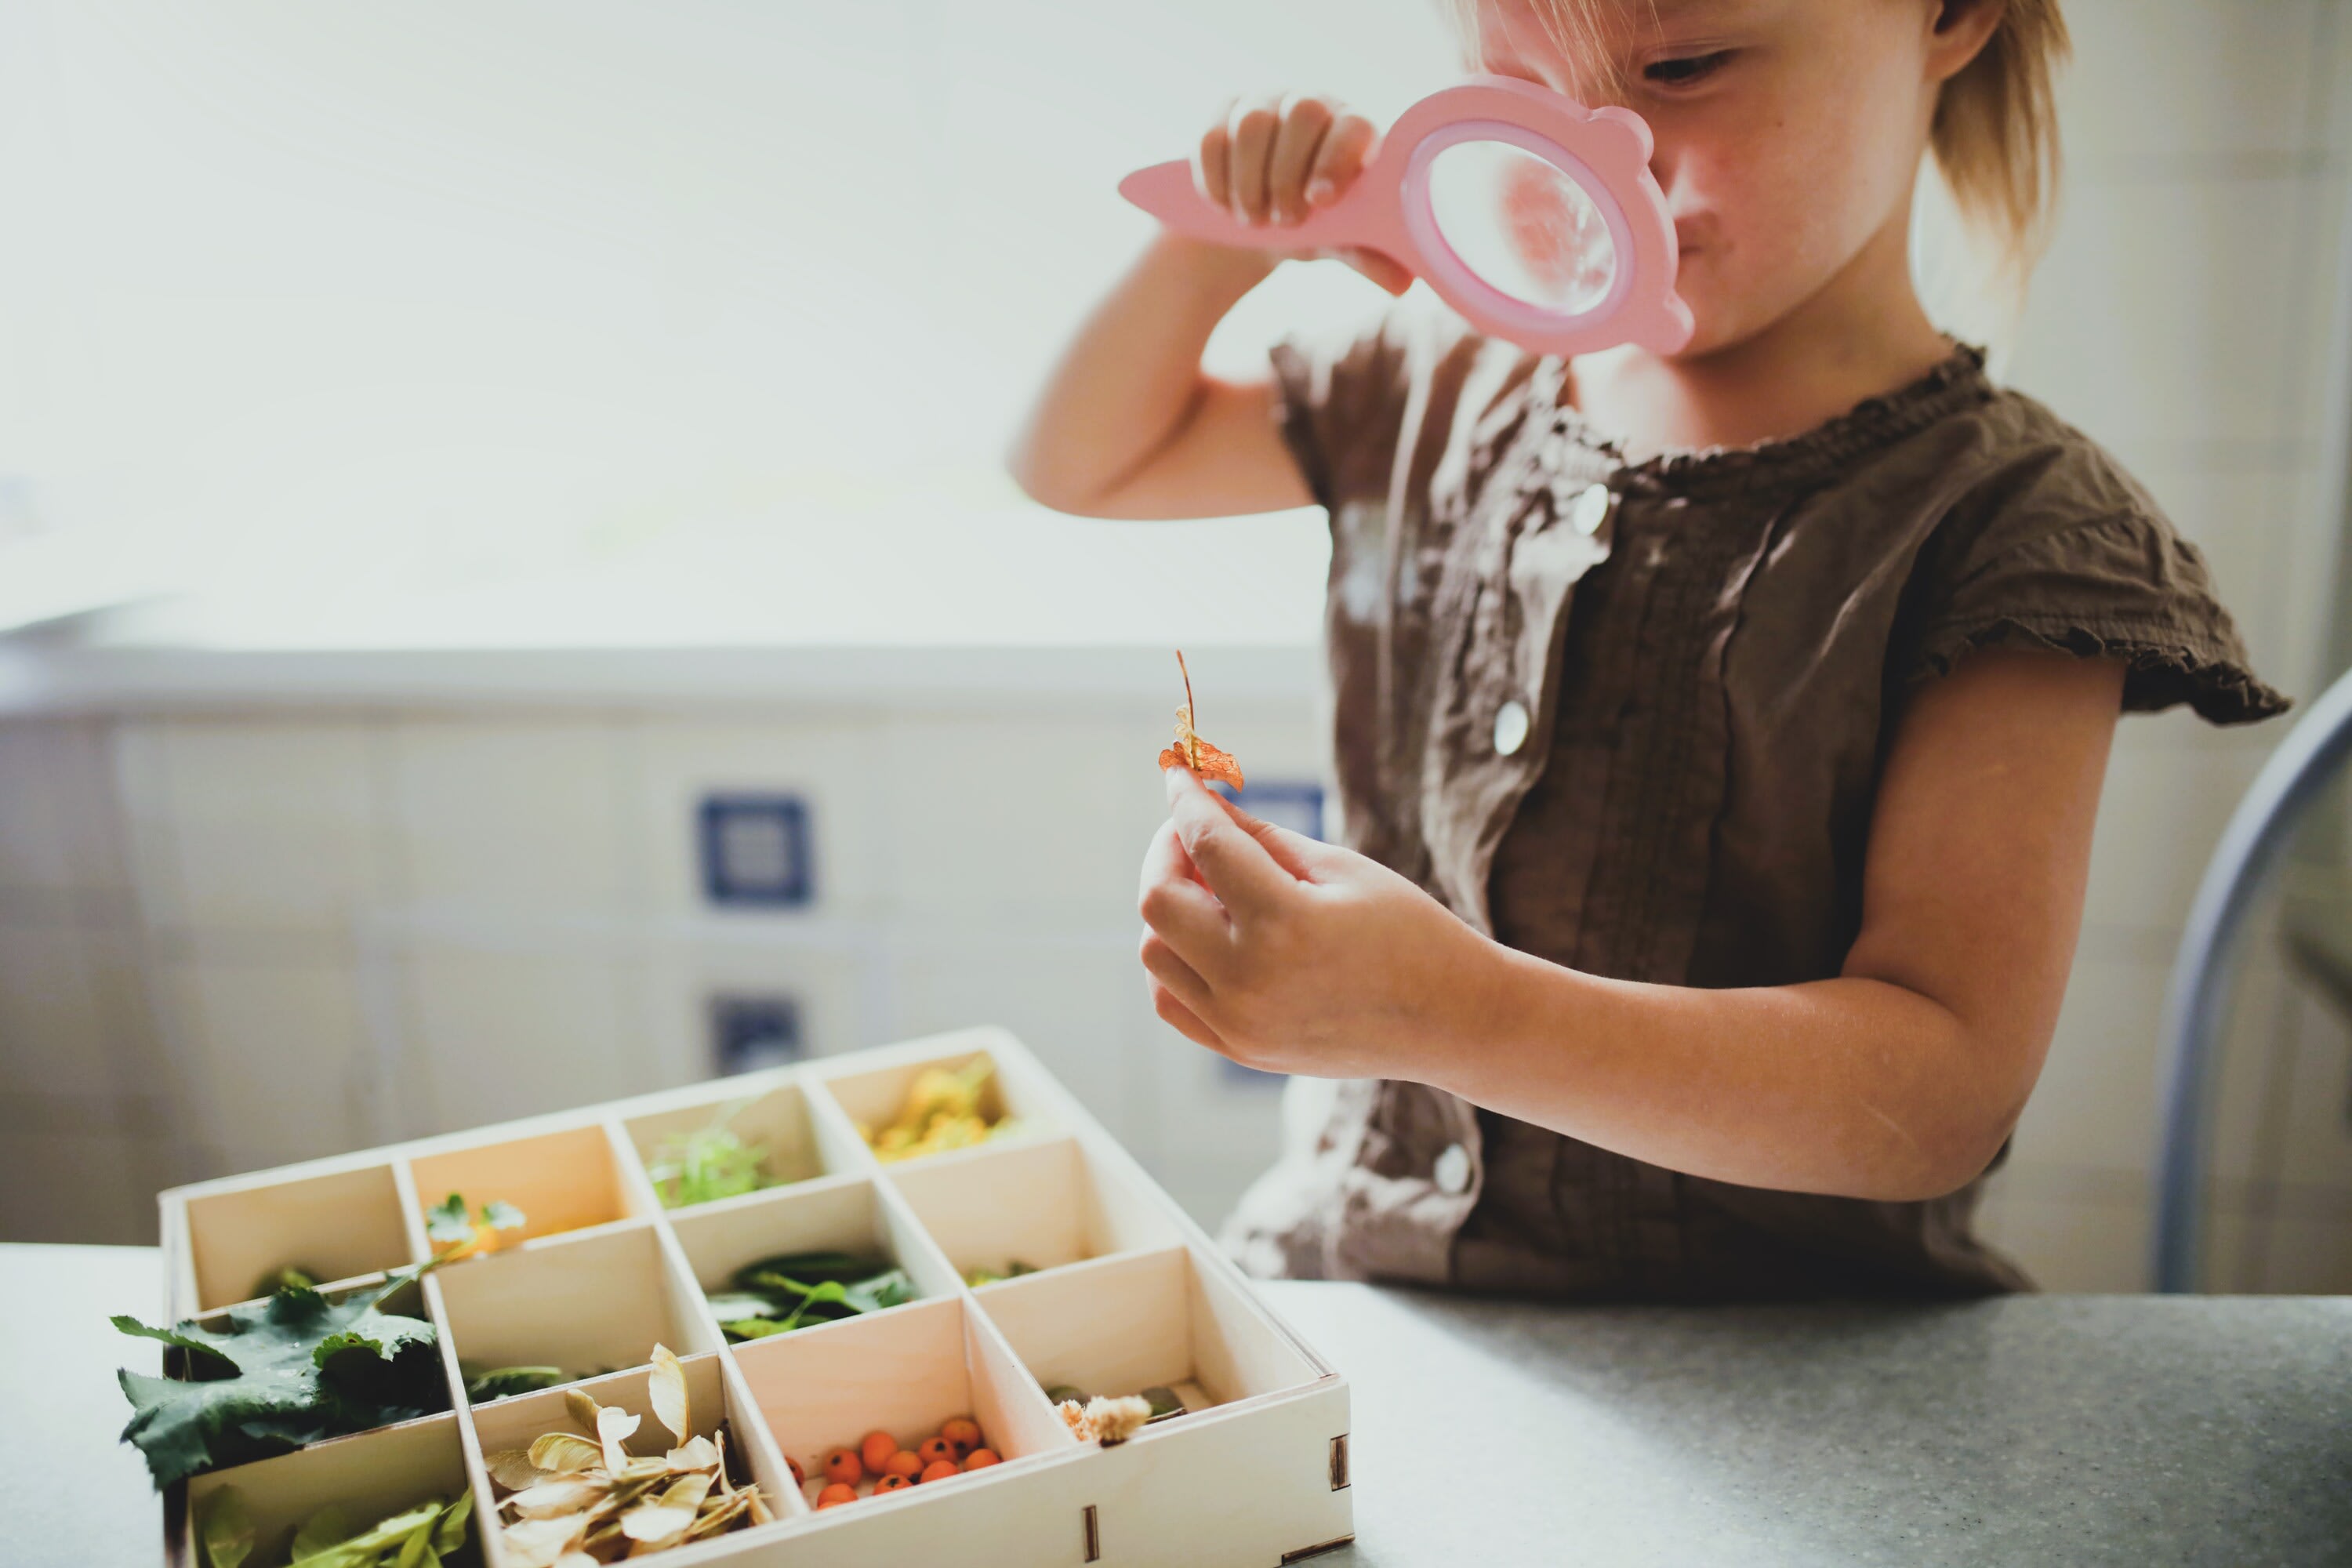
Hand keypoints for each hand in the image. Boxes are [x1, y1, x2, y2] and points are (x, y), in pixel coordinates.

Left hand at [1137, 765, 1501, 1077]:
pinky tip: (1214, 937)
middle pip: (1157, 900)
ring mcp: (1240, 1024)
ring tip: (1216, 890)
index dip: (1187, 802)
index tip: (1179, 776)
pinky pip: (1172, 1000)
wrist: (1451, 1020)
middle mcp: (1250, 981)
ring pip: (1154, 952)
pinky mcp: (1241, 1049)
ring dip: (1171, 909)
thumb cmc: (1408, 932)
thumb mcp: (1341, 868)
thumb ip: (1262, 838)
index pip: (1206, 845)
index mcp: (1285, 925)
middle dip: (1168, 852)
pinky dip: (1176, 961)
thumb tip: (1203, 805)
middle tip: (1197, 834)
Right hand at [1193, 93, 1414, 295]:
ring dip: (1250, 179)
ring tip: (1252, 219)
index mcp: (1352, 131)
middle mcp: (1313, 106)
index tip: (1320, 202)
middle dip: (1289, 173)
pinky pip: (1213, 137)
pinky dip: (1216, 178)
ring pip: (1253, 123)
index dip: (1337, 159)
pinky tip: (1224, 206)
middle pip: (1304, 112)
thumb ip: (1367, 256)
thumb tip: (1403, 285)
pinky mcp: (1223, 115)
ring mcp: (1266, 104)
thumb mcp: (1337, 241)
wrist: (1257, 221)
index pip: (1353, 125)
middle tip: (1285, 221)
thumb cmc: (1311, 224)